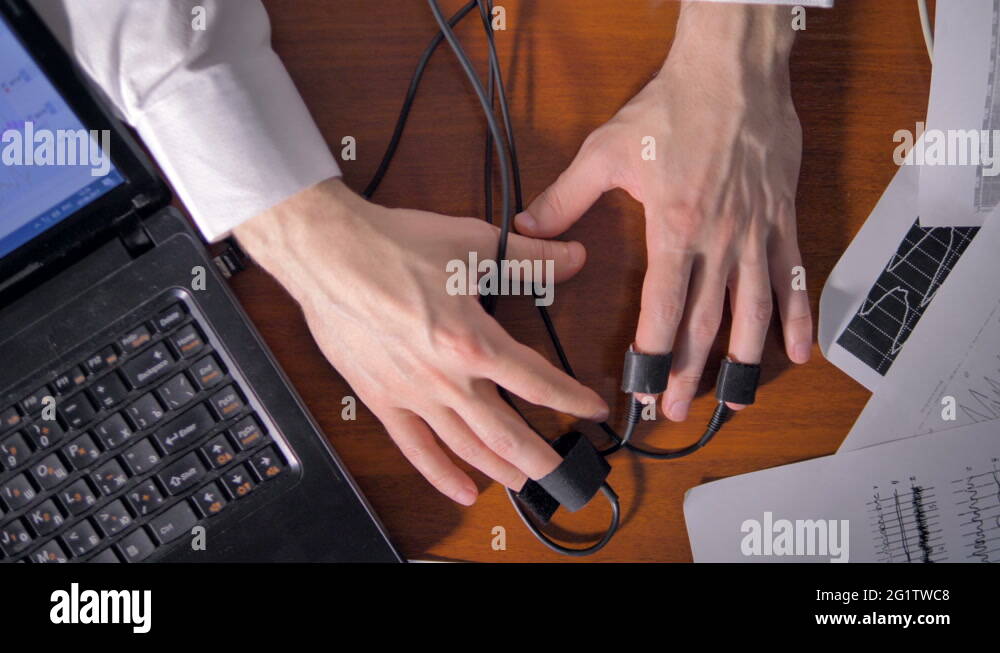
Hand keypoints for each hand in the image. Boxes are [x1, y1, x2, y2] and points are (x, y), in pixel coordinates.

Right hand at [234, 178, 608, 504]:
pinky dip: (441, 474)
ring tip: (525, 481)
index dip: (571, 398)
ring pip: (466, 447)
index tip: (591, 408)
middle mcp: (448, 379)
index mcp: (474, 342)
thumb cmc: (395, 248)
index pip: (538, 382)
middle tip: (563, 470)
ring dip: (500, 468)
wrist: (331, 254)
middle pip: (506, 431)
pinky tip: (463, 490)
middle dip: (540, 456)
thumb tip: (573, 256)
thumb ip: (531, 258)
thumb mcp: (474, 245)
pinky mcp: (382, 399)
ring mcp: (413, 395)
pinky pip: (415, 448)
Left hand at [515, 3, 811, 420]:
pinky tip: (799, 352)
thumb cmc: (671, 107)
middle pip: (704, 323)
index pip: (661, 308)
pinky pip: (795, 277)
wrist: (732, 70)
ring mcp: (756, 234)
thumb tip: (524, 229)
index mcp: (673, 228)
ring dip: (743, 362)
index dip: (650, 354)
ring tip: (734, 401)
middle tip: (675, 410)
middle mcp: (719, 241)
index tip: (640, 388)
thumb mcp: (605, 150)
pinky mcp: (782, 221)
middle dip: (688, 373)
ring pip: (754, 312)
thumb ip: (565, 198)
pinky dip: (799, 316)